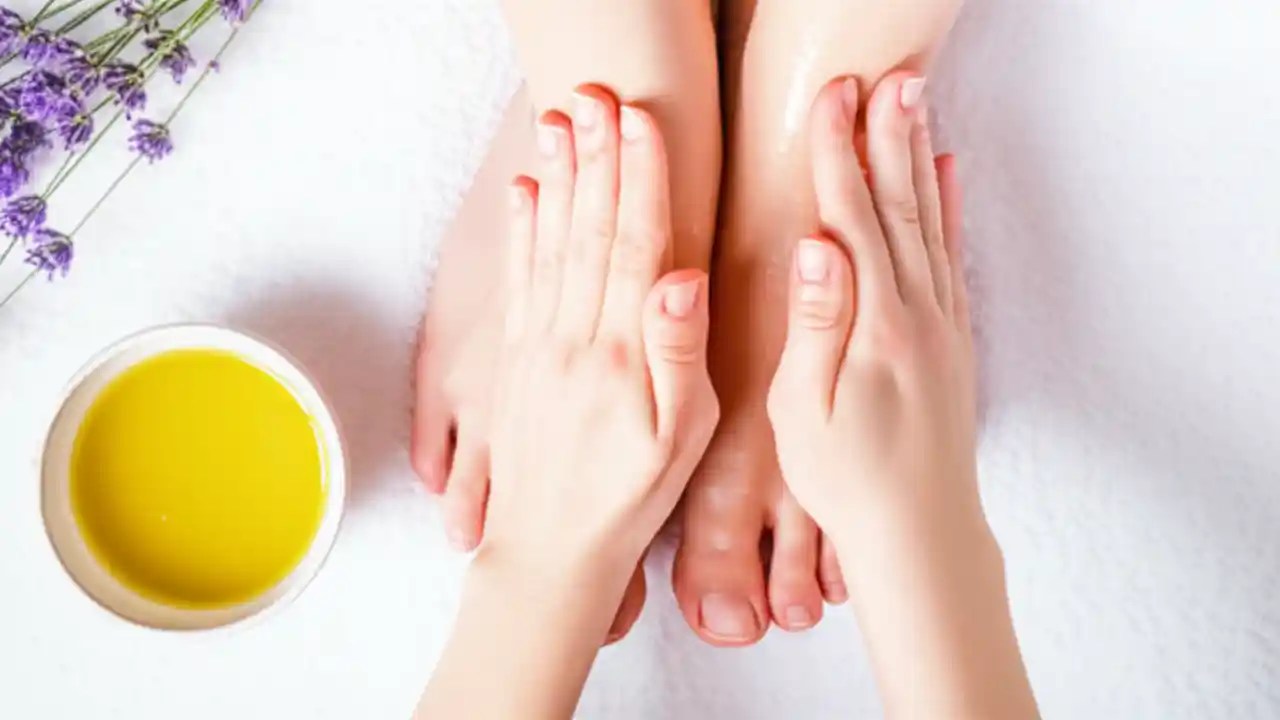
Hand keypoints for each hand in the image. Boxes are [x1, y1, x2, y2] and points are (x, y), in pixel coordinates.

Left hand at [484, 92, 718, 579]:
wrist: (550, 550)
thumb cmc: (627, 498)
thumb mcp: (677, 437)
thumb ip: (678, 351)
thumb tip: (684, 277)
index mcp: (619, 352)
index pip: (633, 245)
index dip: (640, 177)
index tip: (642, 120)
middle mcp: (573, 337)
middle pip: (587, 228)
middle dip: (596, 156)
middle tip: (597, 94)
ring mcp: (539, 344)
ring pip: (551, 243)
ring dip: (559, 177)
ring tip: (561, 120)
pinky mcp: (517, 358)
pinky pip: (520, 280)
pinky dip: (522, 231)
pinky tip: (527, 192)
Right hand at [767, 74, 1036, 718]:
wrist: (921, 532)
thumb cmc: (846, 480)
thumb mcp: (803, 412)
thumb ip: (813, 323)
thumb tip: (814, 247)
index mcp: (872, 325)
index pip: (852, 219)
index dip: (837, 155)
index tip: (830, 98)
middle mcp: (916, 314)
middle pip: (899, 205)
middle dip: (886, 137)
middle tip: (882, 79)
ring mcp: (941, 324)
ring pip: (929, 222)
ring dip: (918, 158)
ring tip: (912, 103)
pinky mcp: (952, 340)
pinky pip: (953, 257)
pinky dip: (949, 209)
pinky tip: (946, 175)